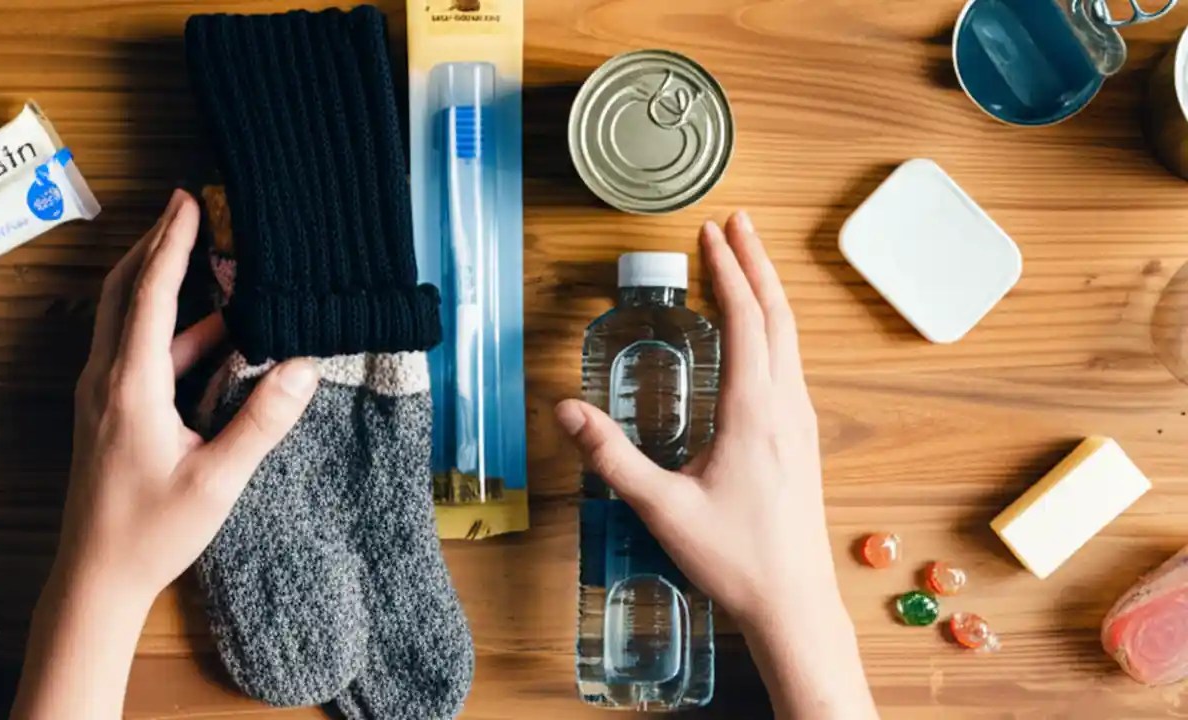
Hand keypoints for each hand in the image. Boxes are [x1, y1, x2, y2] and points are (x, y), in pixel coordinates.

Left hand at [59, 189, 318, 604]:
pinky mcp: (111, 410)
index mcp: (129, 385)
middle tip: (192, 210)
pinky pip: (138, 349)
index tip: (188, 201)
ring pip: (128, 318)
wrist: (96, 577)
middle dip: (157, 246)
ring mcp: (105, 394)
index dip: (171, 244)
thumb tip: (304, 368)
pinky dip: (171, 327)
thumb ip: (262, 422)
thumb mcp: (218, 480)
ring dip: (166, 285)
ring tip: (216, 264)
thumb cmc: (153, 531)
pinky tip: (217, 333)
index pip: (148, 295)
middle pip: (124, 291)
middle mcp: (108, 379)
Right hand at [556, 211, 833, 620]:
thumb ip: (611, 457)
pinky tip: (760, 333)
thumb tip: (563, 411)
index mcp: (755, 412)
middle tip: (735, 222)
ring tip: (747, 261)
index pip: (745, 321)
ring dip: (768, 292)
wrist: (794, 603)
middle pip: (777, 315)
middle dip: (754, 263)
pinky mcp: (803, 439)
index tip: (711, 232)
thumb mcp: (662, 508)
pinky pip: (792, 362)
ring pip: (791, 337)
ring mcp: (801, 422)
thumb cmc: (734, 559)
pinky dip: (775, 327)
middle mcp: (786, 407)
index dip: (727, 271)